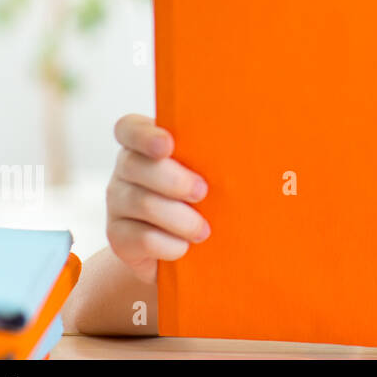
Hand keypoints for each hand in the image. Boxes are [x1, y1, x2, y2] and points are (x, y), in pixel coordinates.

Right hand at [106, 114, 210, 282]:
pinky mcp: (118, 236)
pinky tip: (185, 247)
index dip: (145, 135)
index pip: (129, 129)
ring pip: (141, 203)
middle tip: (203, 193)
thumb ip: (220, 156)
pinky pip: (139, 238)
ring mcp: (118, 202)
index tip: (168, 146)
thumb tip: (258, 149)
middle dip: (173, 180)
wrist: (190, 248)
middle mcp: (126, 168)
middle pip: (135, 165)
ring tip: (204, 230)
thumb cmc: (211, 197)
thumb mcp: (216, 172)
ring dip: (179, 218)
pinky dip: (169, 244)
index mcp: (147, 144)